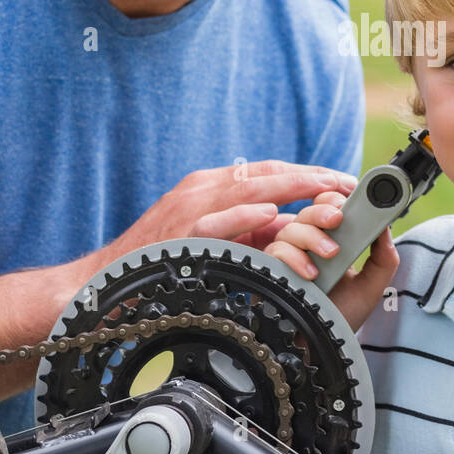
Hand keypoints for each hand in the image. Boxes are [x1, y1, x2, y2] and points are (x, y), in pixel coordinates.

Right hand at [104, 161, 358, 259]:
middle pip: (266, 175)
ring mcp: (189, 209)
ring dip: (292, 195)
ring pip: (249, 191)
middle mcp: (202, 189)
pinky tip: (272, 214)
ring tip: (328, 200)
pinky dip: (244, 215)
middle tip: (348, 188)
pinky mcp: (179, 233)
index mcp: (210, 187)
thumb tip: (287, 225)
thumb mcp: (207, 234)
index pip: (268, 172)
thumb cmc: (159, 260)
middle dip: (312, 180)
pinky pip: (216, 222)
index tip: (342, 181)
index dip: (308, 175)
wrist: (104, 281)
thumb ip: (242, 227)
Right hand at [265, 192, 398, 329]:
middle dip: (323, 211)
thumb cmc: (343, 317)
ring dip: (312, 237)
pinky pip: (276, 252)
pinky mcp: (273, 273)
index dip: (334, 200)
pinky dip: (294, 258)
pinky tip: (311, 274)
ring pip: (291, 229)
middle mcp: (307, 246)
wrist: (324, 348)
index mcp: (331, 242)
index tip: (348, 201)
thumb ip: (384, 258)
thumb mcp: (372, 286)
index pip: (327, 208)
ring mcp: (289, 258)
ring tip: (331, 255)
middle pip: (307, 212)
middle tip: (338, 219)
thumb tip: (386, 227)